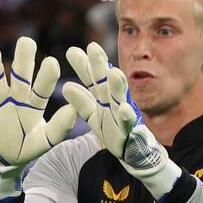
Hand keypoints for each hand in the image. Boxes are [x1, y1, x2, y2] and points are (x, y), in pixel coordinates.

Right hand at [0, 37, 76, 200]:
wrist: (8, 159)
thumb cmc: (30, 147)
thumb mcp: (46, 141)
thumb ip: (59, 128)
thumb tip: (73, 110)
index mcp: (35, 102)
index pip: (42, 87)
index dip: (47, 76)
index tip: (53, 62)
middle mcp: (17, 96)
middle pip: (20, 73)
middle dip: (23, 58)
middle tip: (27, 42)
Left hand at [62, 41, 180, 200]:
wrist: (137, 154)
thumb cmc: (116, 133)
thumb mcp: (94, 118)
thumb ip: (82, 103)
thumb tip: (66, 86)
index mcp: (104, 99)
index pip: (93, 80)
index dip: (84, 67)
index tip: (72, 51)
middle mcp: (115, 103)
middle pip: (106, 82)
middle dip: (100, 66)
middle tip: (93, 48)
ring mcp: (124, 116)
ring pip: (120, 98)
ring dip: (118, 86)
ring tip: (113, 73)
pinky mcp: (132, 131)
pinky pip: (129, 124)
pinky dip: (128, 116)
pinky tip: (125, 109)